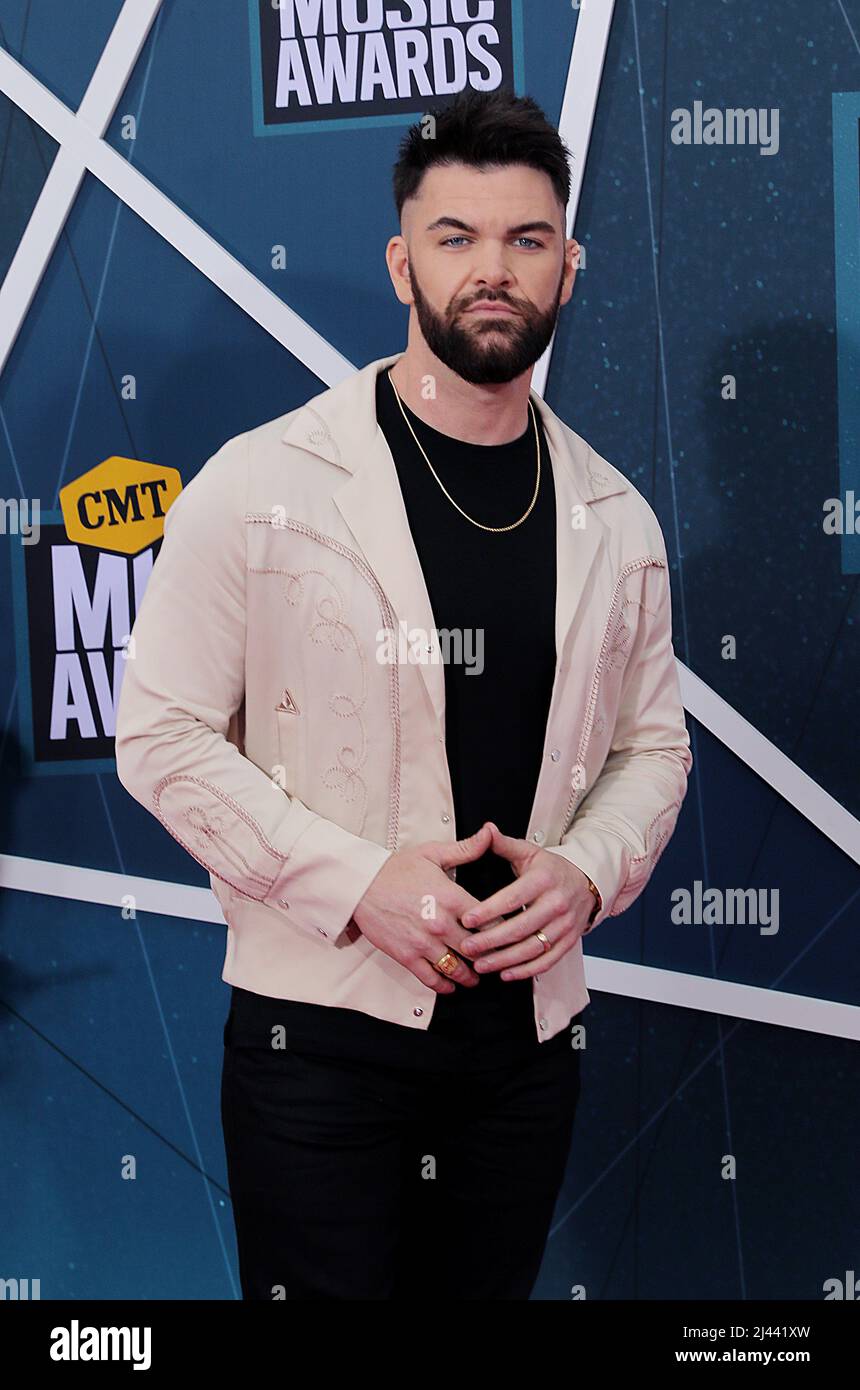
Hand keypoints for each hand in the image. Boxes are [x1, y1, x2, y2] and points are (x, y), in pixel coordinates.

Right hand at [352, 824, 500, 993]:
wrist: (361, 885)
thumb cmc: (396, 869)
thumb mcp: (433, 853)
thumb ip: (466, 849)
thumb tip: (489, 834)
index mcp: (451, 898)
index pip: (490, 922)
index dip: (504, 931)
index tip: (510, 935)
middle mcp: (440, 924)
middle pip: (477, 949)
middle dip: (489, 957)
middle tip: (496, 960)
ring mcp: (424, 943)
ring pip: (457, 969)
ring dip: (469, 976)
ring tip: (476, 977)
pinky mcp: (407, 956)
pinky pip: (431, 979)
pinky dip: (445, 985)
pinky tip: (451, 984)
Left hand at [456, 821, 595, 980]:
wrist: (587, 882)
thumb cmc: (552, 869)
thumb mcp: (529, 852)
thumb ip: (504, 844)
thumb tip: (486, 830)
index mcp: (543, 879)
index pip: (512, 898)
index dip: (488, 911)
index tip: (467, 919)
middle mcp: (556, 904)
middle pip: (520, 928)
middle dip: (490, 941)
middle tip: (467, 947)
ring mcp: (564, 926)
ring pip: (532, 949)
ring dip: (504, 960)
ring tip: (481, 964)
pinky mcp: (568, 942)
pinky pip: (547, 961)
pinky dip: (526, 971)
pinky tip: (506, 973)